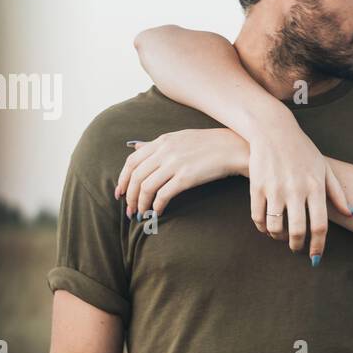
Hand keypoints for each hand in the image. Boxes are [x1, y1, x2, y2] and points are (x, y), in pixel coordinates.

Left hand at [114, 128, 249, 217]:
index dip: (122, 179)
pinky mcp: (186, 177)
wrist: (233, 148)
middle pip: (136, 177)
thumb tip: (134, 147)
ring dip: (141, 204)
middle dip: (129, 196)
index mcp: (161, 141)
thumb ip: (156, 144)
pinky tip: (158, 212)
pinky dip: (157, 206)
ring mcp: (174, 164)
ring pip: (146, 187)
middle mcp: (164, 151)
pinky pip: (163, 194)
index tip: (119, 193)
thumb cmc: (209, 145)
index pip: (131, 161)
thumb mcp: (179, 138)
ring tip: (141, 214)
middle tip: (130, 210)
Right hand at [247, 121, 351, 257]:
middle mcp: (296, 190)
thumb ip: (337, 194)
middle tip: (297, 249)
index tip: (316, 256)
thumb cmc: (303, 150)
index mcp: (315, 187)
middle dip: (298, 246)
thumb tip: (351, 216)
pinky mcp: (257, 187)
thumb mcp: (324, 168)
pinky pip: (258, 217)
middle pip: (298, 230)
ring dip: (278, 238)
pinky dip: (262, 227)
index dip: (318, 245)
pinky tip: (267, 227)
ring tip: (282, 237)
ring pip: (275, 227)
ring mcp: (275, 189)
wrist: (273, 130)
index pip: (320, 225)